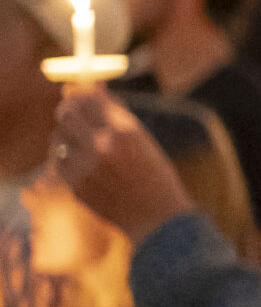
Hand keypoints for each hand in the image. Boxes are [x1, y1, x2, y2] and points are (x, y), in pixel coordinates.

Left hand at [51, 90, 195, 247]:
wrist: (157, 220)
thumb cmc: (154, 178)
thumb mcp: (143, 141)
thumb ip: (116, 116)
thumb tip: (94, 86)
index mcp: (127, 131)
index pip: (92, 100)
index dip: (83, 96)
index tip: (80, 97)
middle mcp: (104, 145)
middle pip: (68, 115)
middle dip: (68, 113)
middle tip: (70, 115)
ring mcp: (87, 166)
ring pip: (59, 138)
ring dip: (67, 138)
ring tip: (85, 149)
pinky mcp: (75, 184)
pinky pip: (59, 162)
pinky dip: (67, 161)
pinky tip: (85, 169)